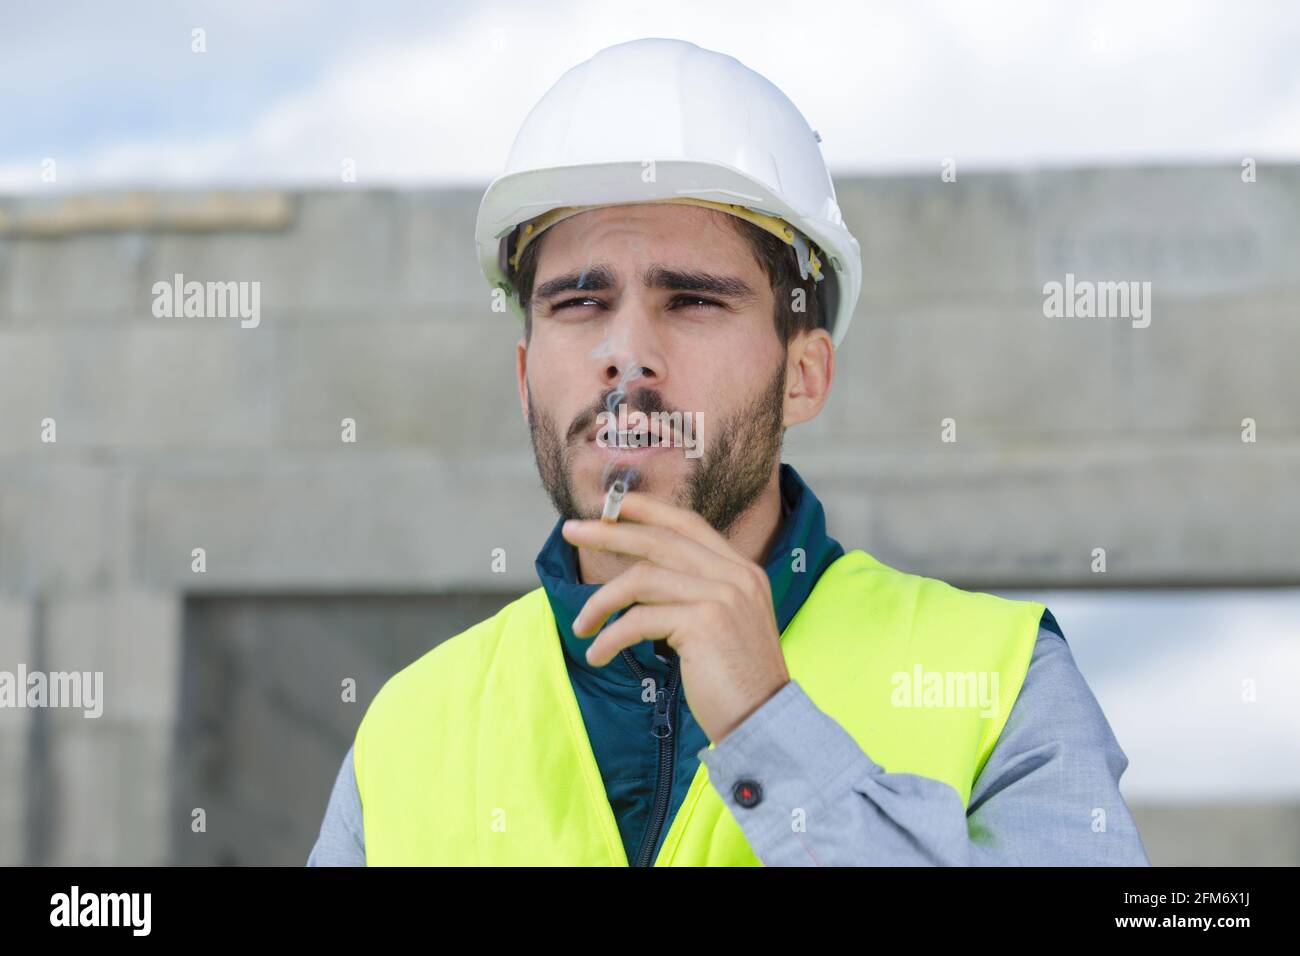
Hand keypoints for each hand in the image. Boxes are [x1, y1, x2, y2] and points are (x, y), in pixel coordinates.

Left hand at [561, 491, 789, 742]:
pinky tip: (598, 654)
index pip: (688, 524)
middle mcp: (735, 575)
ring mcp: (722, 596)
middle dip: (609, 534)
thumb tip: (646, 577)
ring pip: (642, 579)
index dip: (648, 510)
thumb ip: (698, 593)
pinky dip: (611, 637)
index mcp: (742, 570)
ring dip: (601, 602)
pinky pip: (639, 620)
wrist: (765, 720)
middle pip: (659, 541)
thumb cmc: (736, 681)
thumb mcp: (725, 623)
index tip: (611, 505)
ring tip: (582, 626)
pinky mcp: (703, 623)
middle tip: (571, 532)